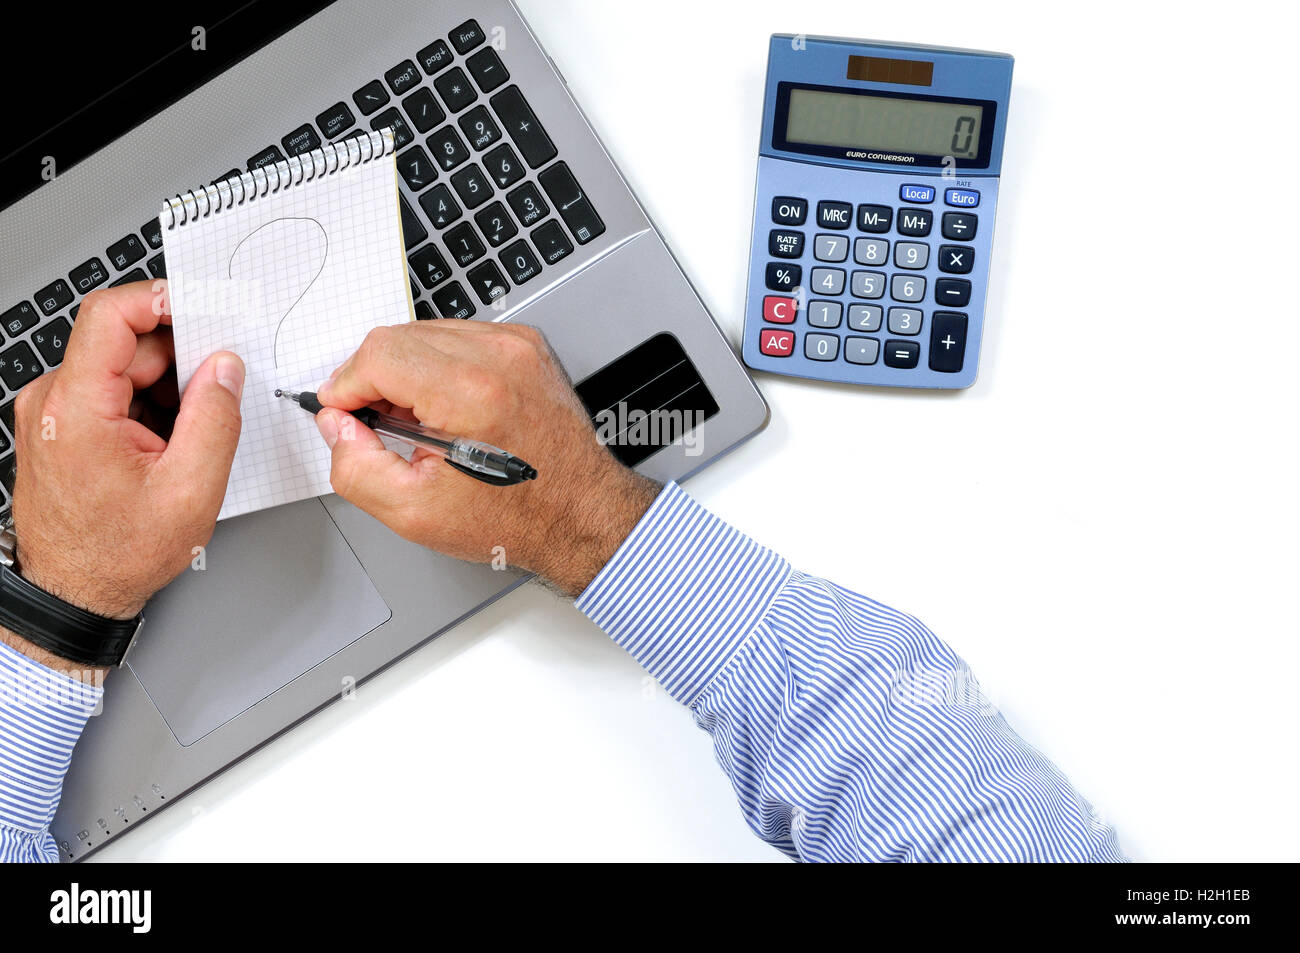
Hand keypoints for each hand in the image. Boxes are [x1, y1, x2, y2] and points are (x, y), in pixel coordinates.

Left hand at [2, 282, 244, 673]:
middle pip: (123, 344)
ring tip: (187, 439)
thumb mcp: (191, 488)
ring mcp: (51, 414)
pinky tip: (166, 446)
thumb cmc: (118, 554)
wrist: (74, 593)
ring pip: (120, 369)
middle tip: (216, 391)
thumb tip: (223, 368)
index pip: (111, 316)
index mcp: (76, 409)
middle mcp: (52, 402)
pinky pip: (110, 393)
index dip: (161, 302)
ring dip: (164, 389)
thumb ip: (215, 418)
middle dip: (178, 360)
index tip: (202, 309)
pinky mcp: (58, 427)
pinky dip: (146, 407)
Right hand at [314, 321, 658, 594]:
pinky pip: (459, 337)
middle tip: (378, 425)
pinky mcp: (526, 346)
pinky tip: (448, 407)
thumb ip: (357, 467)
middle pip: (397, 338)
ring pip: (425, 333)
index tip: (343, 413)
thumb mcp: (415, 514)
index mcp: (472, 394)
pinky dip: (439, 366)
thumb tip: (336, 427)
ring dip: (406, 371)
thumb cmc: (516, 517)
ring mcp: (516, 346)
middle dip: (372, 379)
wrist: (580, 513)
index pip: (378, 355)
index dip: (346, 386)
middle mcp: (498, 359)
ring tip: (419, 421)